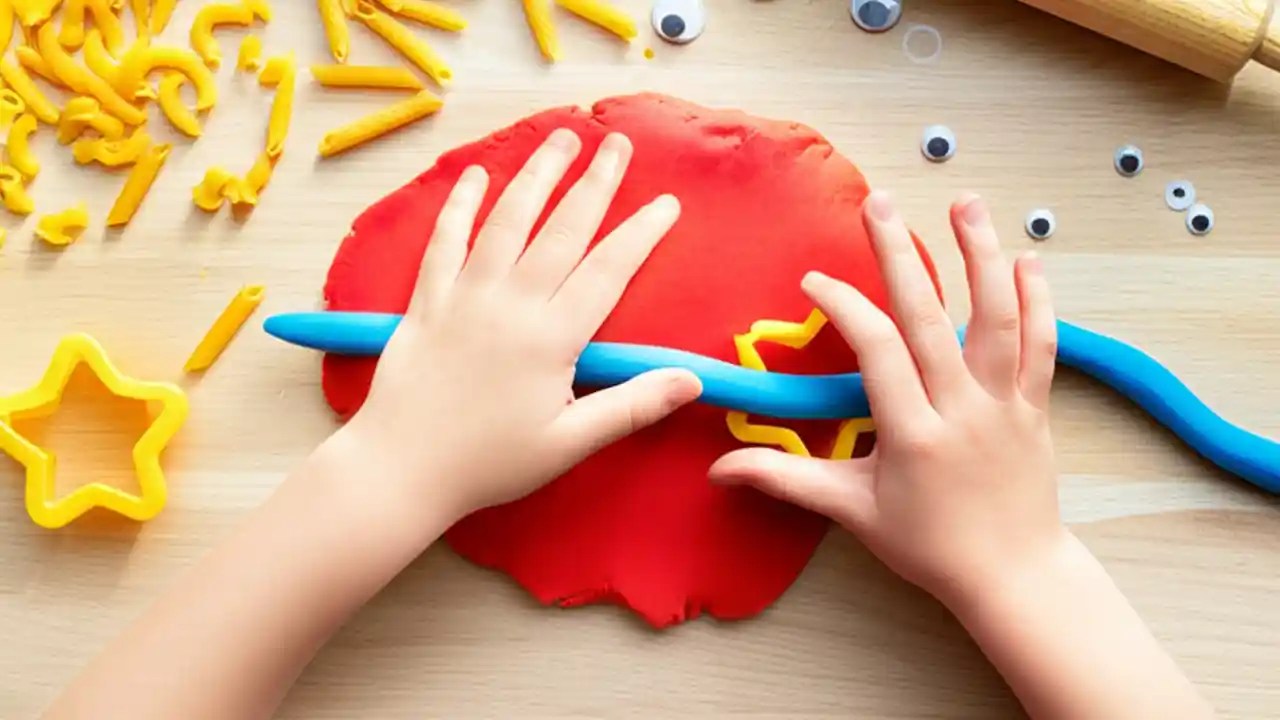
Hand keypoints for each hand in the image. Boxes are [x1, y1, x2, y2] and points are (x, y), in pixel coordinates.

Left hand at [346, 129, 701, 519]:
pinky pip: (444, 242)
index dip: (640, 234)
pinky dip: (458, 205)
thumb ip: (631, 405)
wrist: (402, 469)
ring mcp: (464, 297)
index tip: (666, 202)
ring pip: (506, 222)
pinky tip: (474, 175)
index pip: (607, 272)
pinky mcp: (426, 302)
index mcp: (551, 339)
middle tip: (616, 142)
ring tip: (560, 137)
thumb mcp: (570, 444)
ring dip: (535, 175)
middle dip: (594, 182)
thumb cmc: (489, 463)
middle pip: (561, 230)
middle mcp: (510, 305)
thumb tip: (692, 380)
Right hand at [710, 191, 1064, 606]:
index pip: (877, 351)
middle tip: (879, 203)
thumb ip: (786, 480)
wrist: (1013, 577)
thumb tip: (718, 470)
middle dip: (901, 255)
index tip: (814, 280)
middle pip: (932, 318)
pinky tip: (1027, 258)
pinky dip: (1038, 300)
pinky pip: (1043, 346)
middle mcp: (962, 409)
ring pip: (998, 319)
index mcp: (913, 433)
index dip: (844, 306)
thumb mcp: (852, 512)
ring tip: (965, 202)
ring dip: (980, 256)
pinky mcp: (1036, 407)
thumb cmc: (929, 546)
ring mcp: (1005, 404)